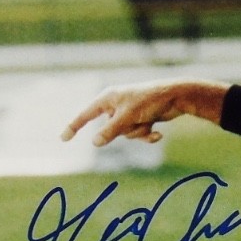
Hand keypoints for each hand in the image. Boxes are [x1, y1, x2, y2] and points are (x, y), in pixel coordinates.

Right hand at [61, 80, 226, 146]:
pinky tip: (159, 133)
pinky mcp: (141, 119)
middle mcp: (116, 105)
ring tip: (148, 121)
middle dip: (125, 130)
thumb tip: (94, 143)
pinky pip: (137, 135)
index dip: (74, 126)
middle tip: (137, 119)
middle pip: (110, 130)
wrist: (177, 97)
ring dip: (137, 132)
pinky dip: (147, 135)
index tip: (63, 139)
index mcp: (108, 98)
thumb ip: (109, 131)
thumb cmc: (150, 102)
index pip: (86, 114)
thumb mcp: (127, 118)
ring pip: (125, 134)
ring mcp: (129, 113)